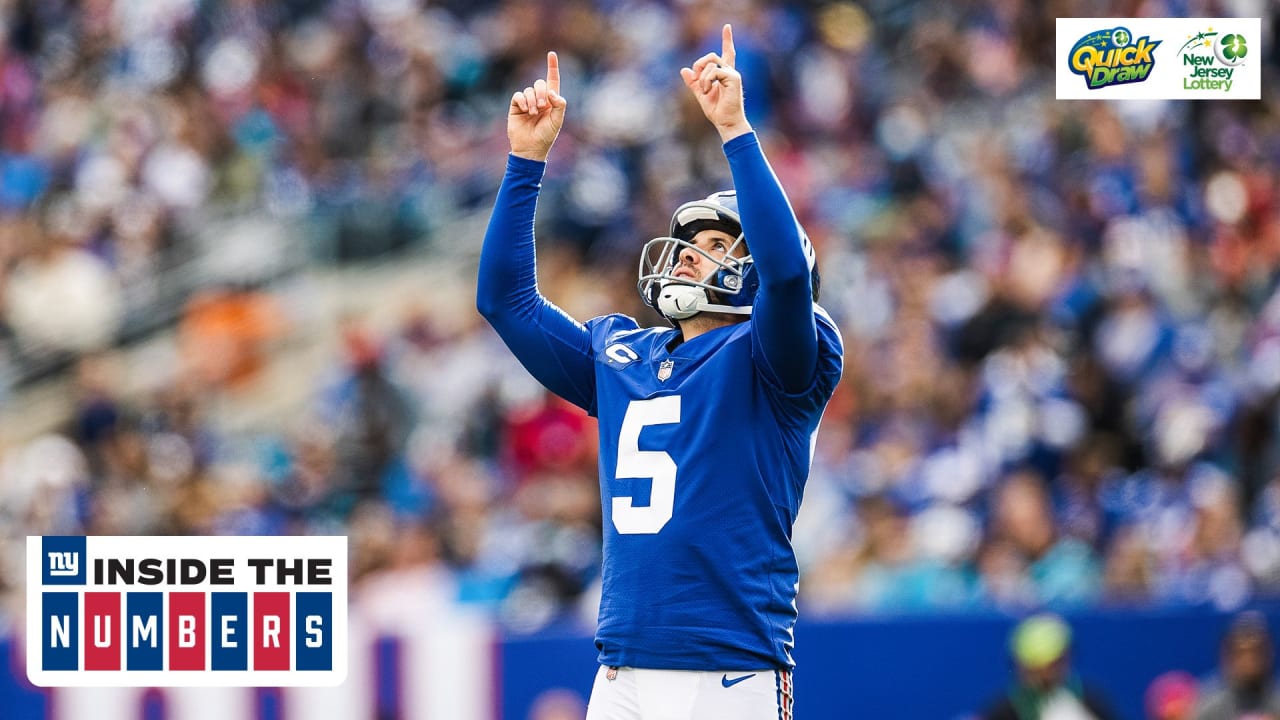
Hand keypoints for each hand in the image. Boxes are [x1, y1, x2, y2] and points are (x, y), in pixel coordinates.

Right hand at [508, 52, 567, 161]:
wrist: (531, 148)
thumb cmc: (546, 136)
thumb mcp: (557, 121)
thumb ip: (559, 104)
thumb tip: (551, 92)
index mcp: (551, 101)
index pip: (552, 80)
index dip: (552, 67)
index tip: (551, 54)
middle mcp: (539, 99)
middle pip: (540, 83)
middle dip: (542, 93)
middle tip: (542, 108)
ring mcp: (527, 102)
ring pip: (529, 89)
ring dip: (532, 100)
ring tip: (533, 113)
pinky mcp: (516, 106)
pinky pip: (518, 95)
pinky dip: (523, 101)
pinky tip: (525, 111)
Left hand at [680, 24, 751, 142]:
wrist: (726, 122)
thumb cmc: (717, 111)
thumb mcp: (700, 94)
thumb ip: (693, 82)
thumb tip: (684, 70)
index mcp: (724, 74)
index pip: (727, 53)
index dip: (727, 39)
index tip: (727, 27)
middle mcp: (730, 71)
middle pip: (711, 56)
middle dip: (699, 65)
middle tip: (697, 80)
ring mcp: (732, 74)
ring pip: (711, 62)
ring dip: (702, 77)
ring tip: (705, 91)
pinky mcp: (733, 78)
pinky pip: (714, 71)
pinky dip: (706, 81)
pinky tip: (708, 91)